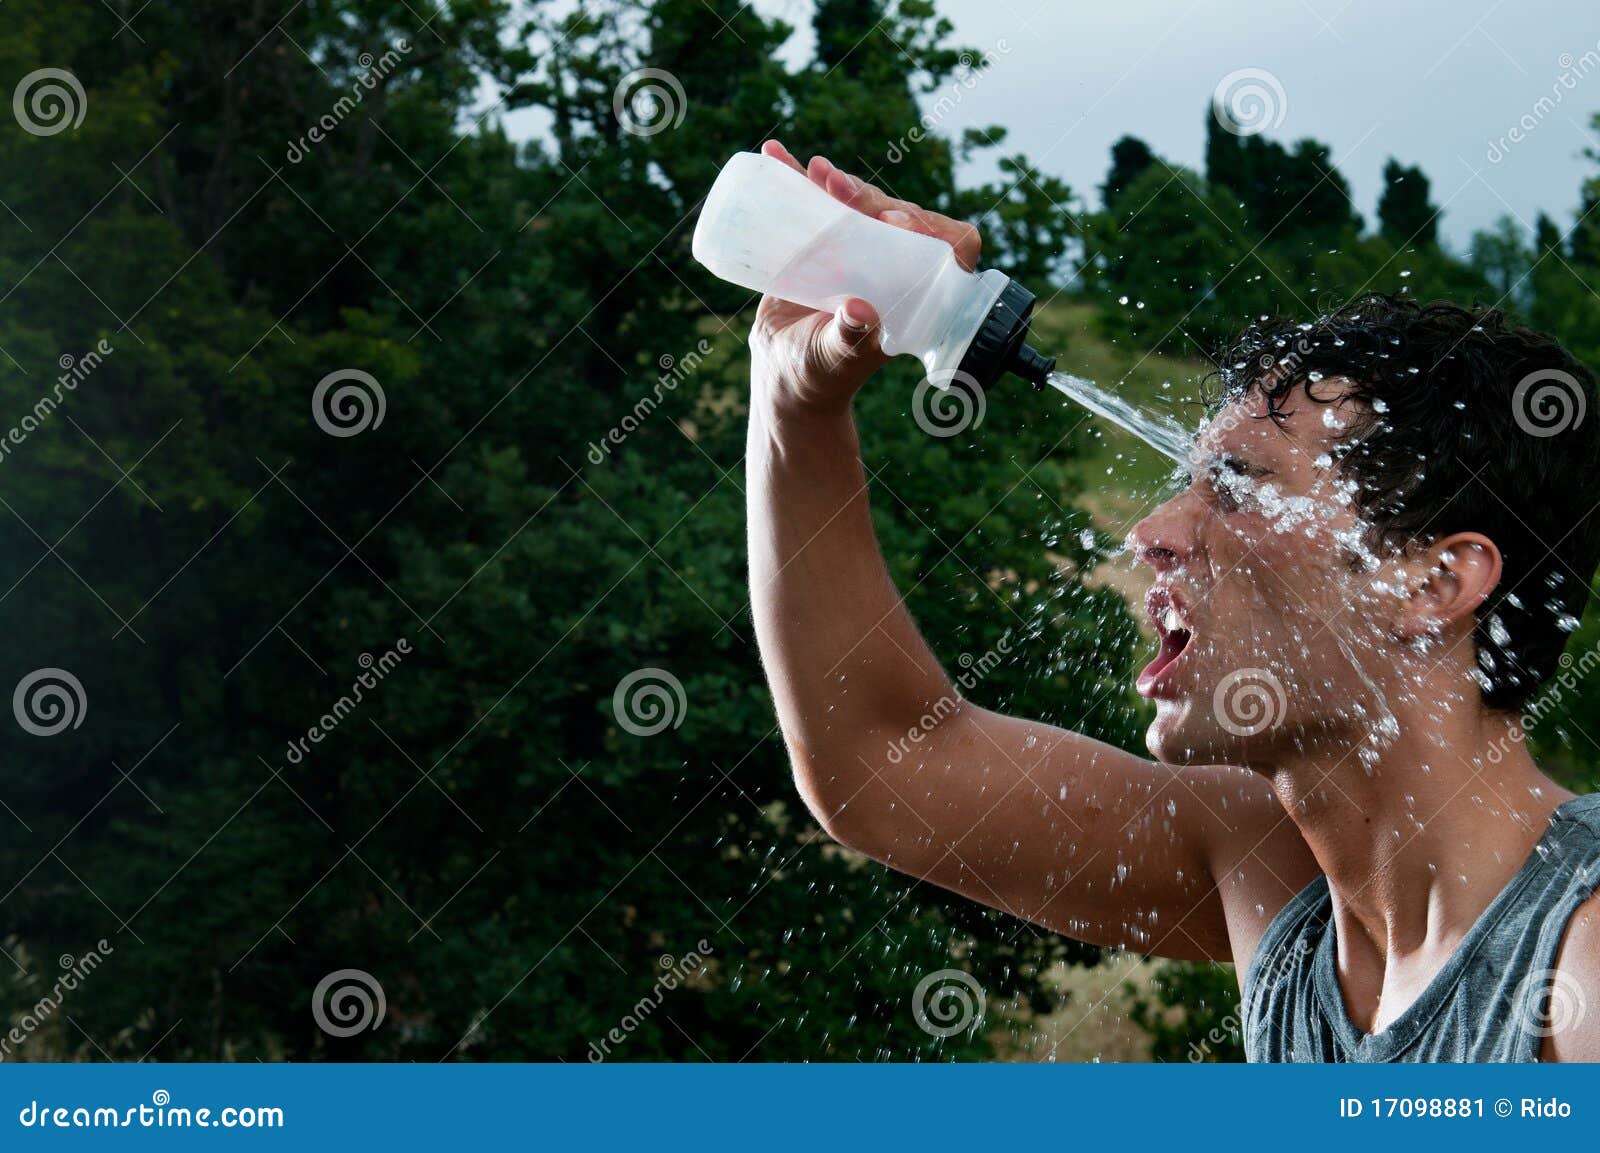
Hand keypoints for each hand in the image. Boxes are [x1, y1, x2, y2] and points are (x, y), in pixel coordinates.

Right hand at [749, 140, 983, 417]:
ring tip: (816, 171)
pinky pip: (816, 201)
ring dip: (841, 182)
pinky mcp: (823, 240)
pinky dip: (797, 176)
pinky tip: (777, 155)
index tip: (896, 222)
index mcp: (916, 294)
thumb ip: (849, 339)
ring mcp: (858, 249)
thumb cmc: (819, 375)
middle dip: (874, 198)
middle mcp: (893, 266)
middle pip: (899, 216)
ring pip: (861, 203)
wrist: (784, 373)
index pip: (949, 250)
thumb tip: (861, 312)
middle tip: (841, 190)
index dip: (932, 228)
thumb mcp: (834, 359)